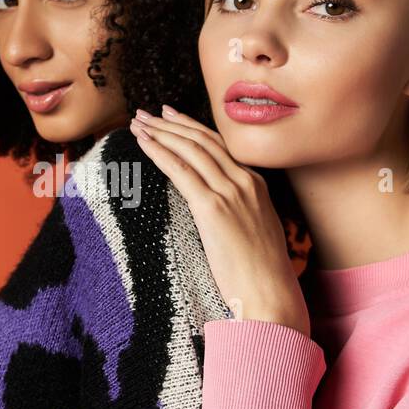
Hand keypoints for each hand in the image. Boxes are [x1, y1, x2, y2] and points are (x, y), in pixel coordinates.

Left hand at [131, 105, 309, 337]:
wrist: (271, 295)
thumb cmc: (261, 274)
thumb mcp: (256, 232)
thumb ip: (240, 212)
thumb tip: (219, 212)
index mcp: (257, 185)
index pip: (219, 146)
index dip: (192, 128)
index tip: (171, 116)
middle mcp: (245, 182)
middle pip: (202, 141)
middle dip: (171, 123)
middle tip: (146, 113)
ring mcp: (231, 192)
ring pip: (190, 150)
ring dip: (160, 132)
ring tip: (137, 123)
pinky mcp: (213, 208)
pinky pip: (181, 171)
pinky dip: (159, 151)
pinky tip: (143, 143)